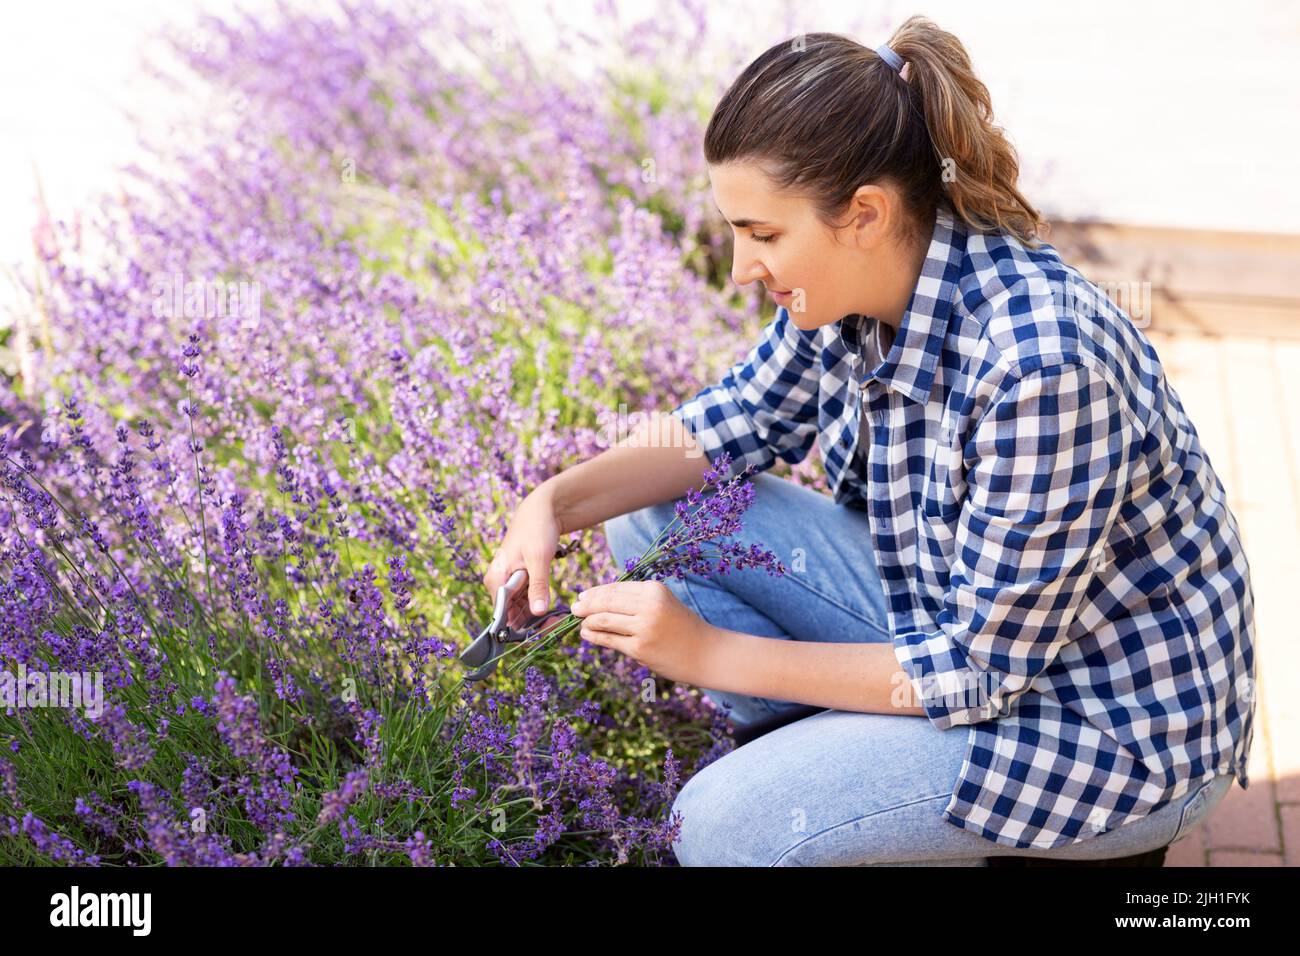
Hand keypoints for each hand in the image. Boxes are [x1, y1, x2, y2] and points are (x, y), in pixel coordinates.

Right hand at [485, 484, 565, 628]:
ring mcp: (509, 584)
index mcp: (495, 580)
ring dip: (538, 619)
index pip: (502, 616)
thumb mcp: (539, 558)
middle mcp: (498, 585)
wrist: (542, 509)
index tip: (542, 635)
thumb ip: (538, 586)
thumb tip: (537, 612)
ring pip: (520, 611)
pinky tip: (555, 615)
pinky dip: (539, 608)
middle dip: (532, 626)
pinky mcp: (520, 582)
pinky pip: (527, 602)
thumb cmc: (537, 529)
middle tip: (556, 627)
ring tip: (559, 622)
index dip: (520, 630)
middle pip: (511, 616)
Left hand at [570, 580, 712, 683]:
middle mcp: (648, 605)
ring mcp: (643, 628)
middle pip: (606, 602)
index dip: (595, 592)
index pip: (615, 588)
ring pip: (604, 620)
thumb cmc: (682, 627)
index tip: (582, 596)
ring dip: (588, 621)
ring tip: (581, 623)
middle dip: (586, 605)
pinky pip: (609, 640)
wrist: (705, 653)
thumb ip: (636, 600)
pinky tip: (587, 635)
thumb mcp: (663, 603)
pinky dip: (594, 637)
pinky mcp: (640, 649)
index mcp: (654, 589)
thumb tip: (600, 599)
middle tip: (573, 608)